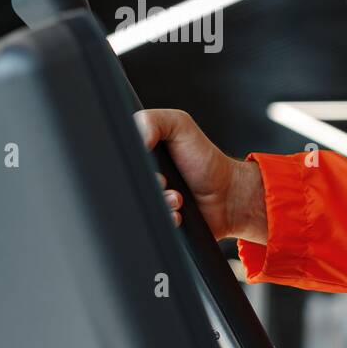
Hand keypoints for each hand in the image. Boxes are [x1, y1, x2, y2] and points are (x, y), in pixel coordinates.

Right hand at [133, 109, 266, 242]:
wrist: (230, 195)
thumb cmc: (205, 160)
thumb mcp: (180, 126)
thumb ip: (153, 121)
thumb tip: (135, 137)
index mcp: (138, 156)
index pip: (116, 160)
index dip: (128, 163)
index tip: (149, 161)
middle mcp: (140, 181)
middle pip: (122, 187)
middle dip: (147, 184)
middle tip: (164, 181)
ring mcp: (149, 203)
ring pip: (136, 207)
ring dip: (159, 203)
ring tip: (177, 198)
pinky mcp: (159, 223)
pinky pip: (150, 226)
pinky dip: (166, 220)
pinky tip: (179, 213)